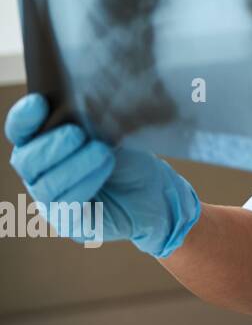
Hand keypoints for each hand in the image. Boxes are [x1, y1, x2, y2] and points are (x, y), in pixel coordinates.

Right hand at [5, 94, 200, 257]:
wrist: (157, 192)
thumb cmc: (130, 159)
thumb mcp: (112, 133)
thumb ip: (91, 121)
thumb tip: (84, 100)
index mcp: (45, 148)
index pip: (21, 133)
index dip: (24, 119)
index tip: (39, 102)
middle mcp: (41, 175)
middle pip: (26, 161)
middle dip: (50, 145)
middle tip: (77, 133)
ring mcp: (53, 202)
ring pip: (45, 185)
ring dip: (73, 165)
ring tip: (101, 151)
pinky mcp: (71, 224)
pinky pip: (66, 206)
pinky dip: (85, 183)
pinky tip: (105, 167)